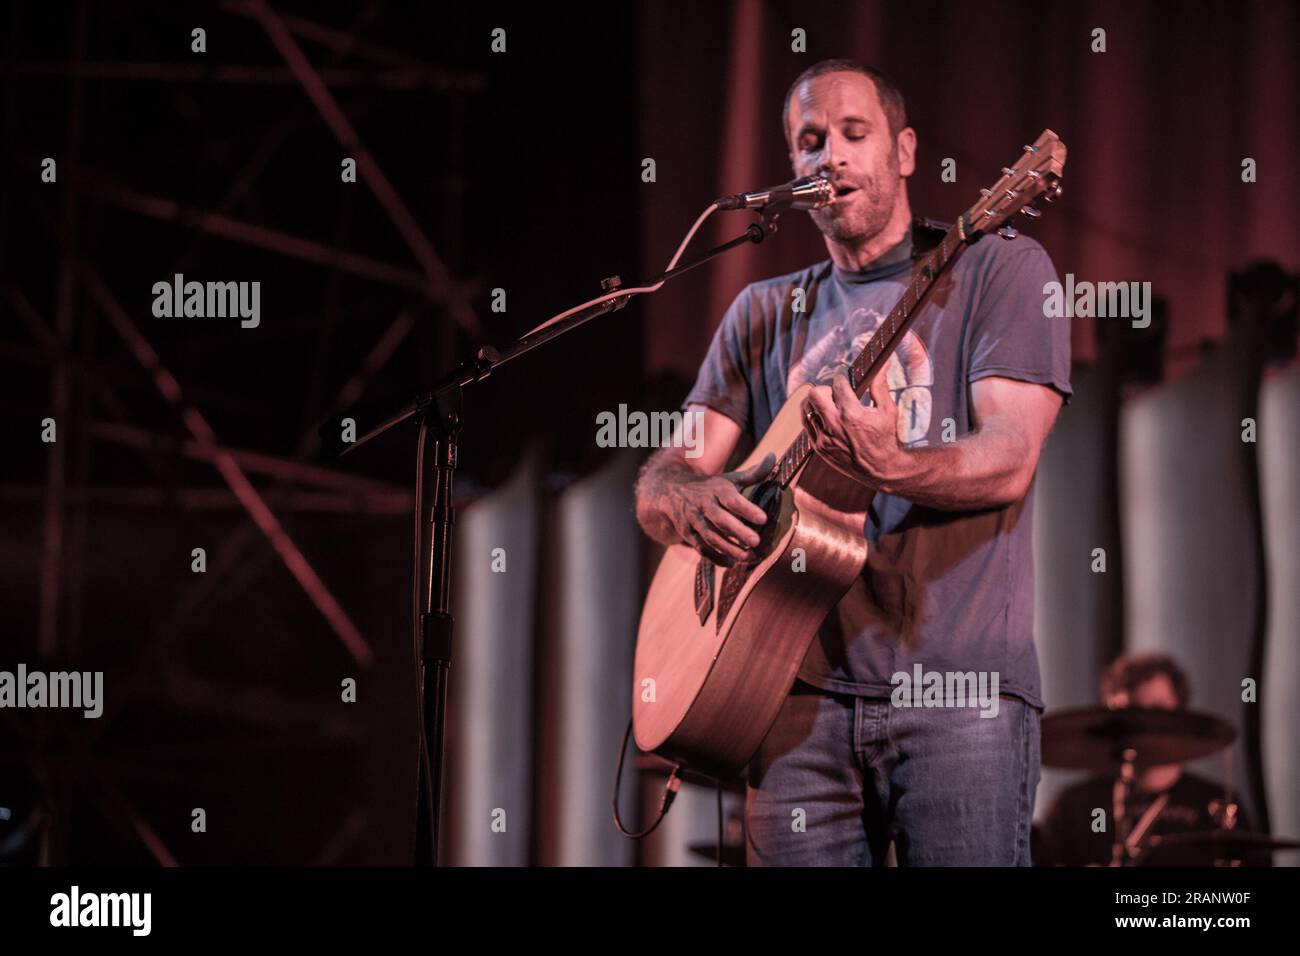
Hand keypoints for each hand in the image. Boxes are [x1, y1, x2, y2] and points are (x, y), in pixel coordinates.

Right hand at [659, 454, 774, 565]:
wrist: (672, 491)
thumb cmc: (710, 487)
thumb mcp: (729, 479)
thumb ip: (753, 473)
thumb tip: (774, 457)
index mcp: (716, 489)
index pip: (732, 499)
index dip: (747, 509)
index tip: (763, 519)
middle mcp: (703, 504)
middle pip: (720, 519)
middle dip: (738, 531)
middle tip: (756, 542)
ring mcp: (693, 520)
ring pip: (710, 536)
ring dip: (728, 548)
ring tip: (747, 557)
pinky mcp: (687, 534)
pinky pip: (700, 548)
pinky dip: (715, 557)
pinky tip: (731, 563)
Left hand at [801, 371, 904, 487]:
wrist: (881, 469)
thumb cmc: (886, 438)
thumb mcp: (888, 410)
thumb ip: (880, 386)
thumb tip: (881, 364)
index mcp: (852, 415)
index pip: (838, 384)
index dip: (841, 376)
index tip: (844, 376)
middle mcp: (835, 426)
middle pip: (815, 393)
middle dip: (825, 388)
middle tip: (834, 392)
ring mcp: (824, 439)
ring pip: (806, 408)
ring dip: (816, 402)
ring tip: (828, 404)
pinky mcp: (819, 448)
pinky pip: (806, 424)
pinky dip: (812, 416)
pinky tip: (823, 415)